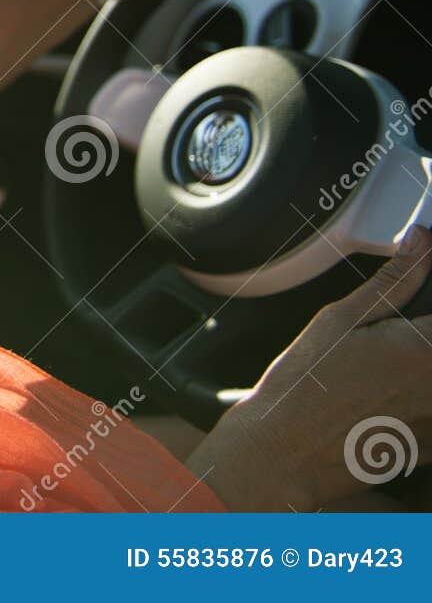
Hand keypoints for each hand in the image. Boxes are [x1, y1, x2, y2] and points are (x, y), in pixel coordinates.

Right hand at [189, 227, 431, 510]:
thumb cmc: (302, 386)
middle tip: (376, 352)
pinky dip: (415, 409)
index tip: (400, 321)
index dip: (423, 311)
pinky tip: (378, 408)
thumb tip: (423, 243)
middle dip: (415, 345)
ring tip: (371, 379)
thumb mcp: (338, 320)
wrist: (280, 454)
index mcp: (424, 349)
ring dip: (414, 376)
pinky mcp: (427, 450)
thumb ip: (393, 281)